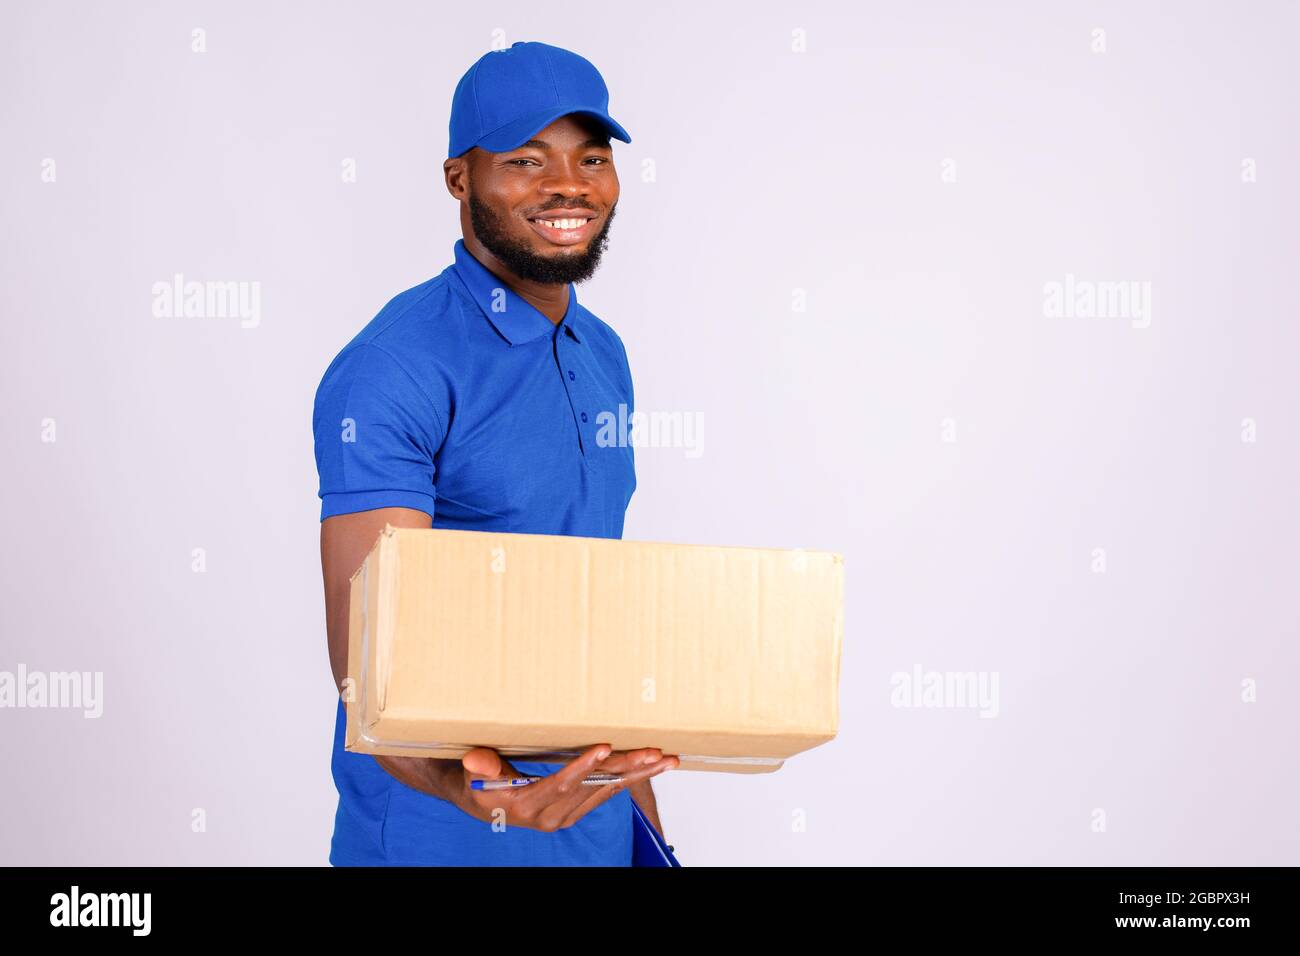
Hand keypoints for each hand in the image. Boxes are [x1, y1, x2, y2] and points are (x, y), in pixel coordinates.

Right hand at [453, 744, 677, 831]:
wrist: (480, 802)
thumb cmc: (476, 782)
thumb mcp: (471, 774)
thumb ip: (479, 767)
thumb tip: (477, 761)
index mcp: (527, 805)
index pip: (561, 784)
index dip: (582, 766)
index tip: (603, 747)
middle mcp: (551, 816)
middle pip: (593, 787)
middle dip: (626, 768)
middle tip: (654, 752)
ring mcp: (566, 815)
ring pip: (607, 790)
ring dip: (638, 774)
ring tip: (666, 758)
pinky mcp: (575, 810)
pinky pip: (607, 792)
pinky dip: (631, 778)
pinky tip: (652, 766)